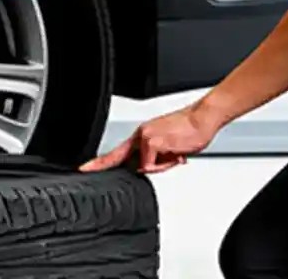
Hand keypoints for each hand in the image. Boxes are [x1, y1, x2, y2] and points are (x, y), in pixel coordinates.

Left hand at [79, 103, 222, 173]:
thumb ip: (154, 158)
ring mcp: (145, 137)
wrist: (203, 118)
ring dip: (161, 166)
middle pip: (124, 158)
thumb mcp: (169, 146)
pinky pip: (152, 165)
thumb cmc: (190, 130)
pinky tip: (176, 154)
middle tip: (157, 161)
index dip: (99, 163)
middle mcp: (141, 134)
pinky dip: (165, 165)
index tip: (85, 169)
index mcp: (143, 134)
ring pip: (144, 166)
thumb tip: (147, 169)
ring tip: (175, 153)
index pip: (116, 152)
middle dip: (138, 166)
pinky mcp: (152, 142)